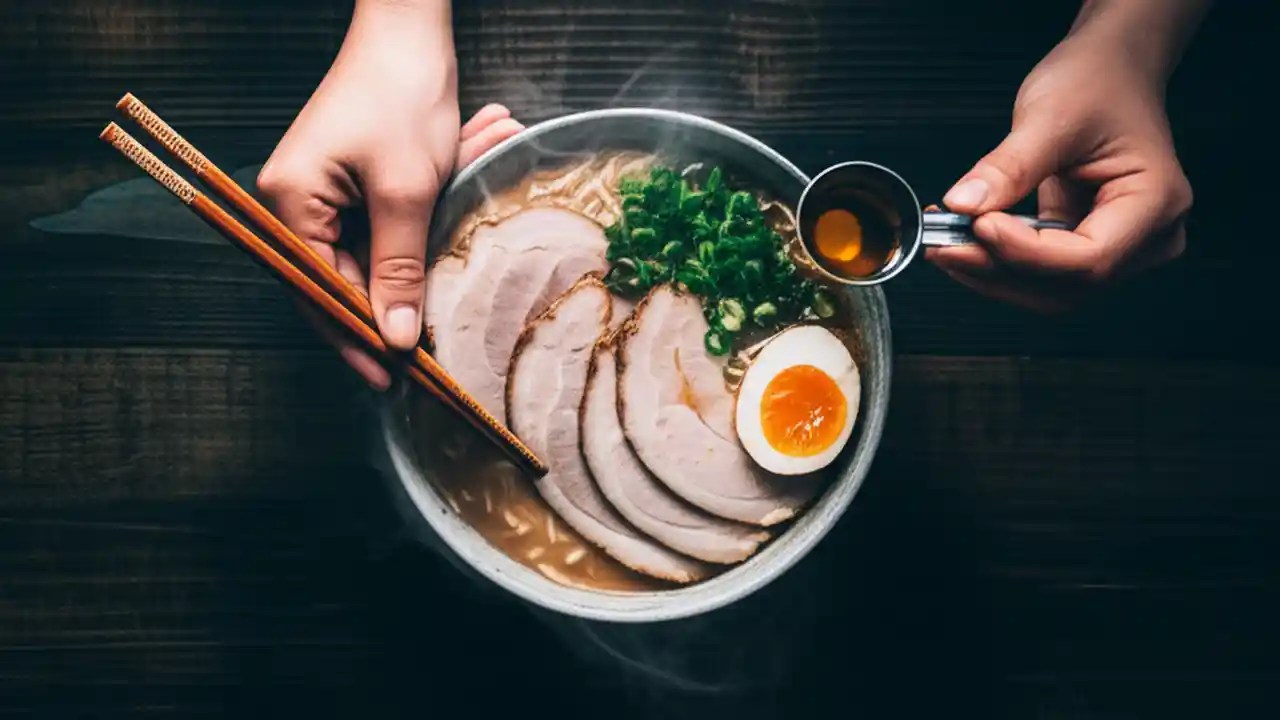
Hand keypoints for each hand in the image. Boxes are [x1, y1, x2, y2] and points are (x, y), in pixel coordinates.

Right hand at [257, 1, 521, 388]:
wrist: (410, 27)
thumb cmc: (401, 97)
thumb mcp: (406, 192)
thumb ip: (398, 269)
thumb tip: (393, 339)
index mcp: (292, 203)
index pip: (319, 292)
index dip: (357, 337)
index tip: (392, 378)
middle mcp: (298, 201)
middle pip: (345, 278)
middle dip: (401, 297)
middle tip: (434, 352)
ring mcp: (327, 191)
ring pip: (378, 250)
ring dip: (429, 244)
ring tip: (464, 227)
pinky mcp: (357, 180)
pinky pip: (393, 220)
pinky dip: (433, 212)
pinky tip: (473, 172)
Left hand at [928, 25, 1193, 312]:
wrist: (1109, 68)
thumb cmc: (1097, 82)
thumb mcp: (1049, 116)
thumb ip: (1007, 168)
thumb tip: (963, 205)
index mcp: (1155, 204)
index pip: (1089, 258)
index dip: (1026, 252)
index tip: (978, 225)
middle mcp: (1147, 237)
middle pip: (1066, 286)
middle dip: (998, 270)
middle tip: (943, 242)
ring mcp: (1118, 247)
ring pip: (1048, 290)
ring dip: (991, 273)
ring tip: (945, 240)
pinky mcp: (1085, 245)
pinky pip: (1039, 273)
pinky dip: (997, 262)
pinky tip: (963, 240)